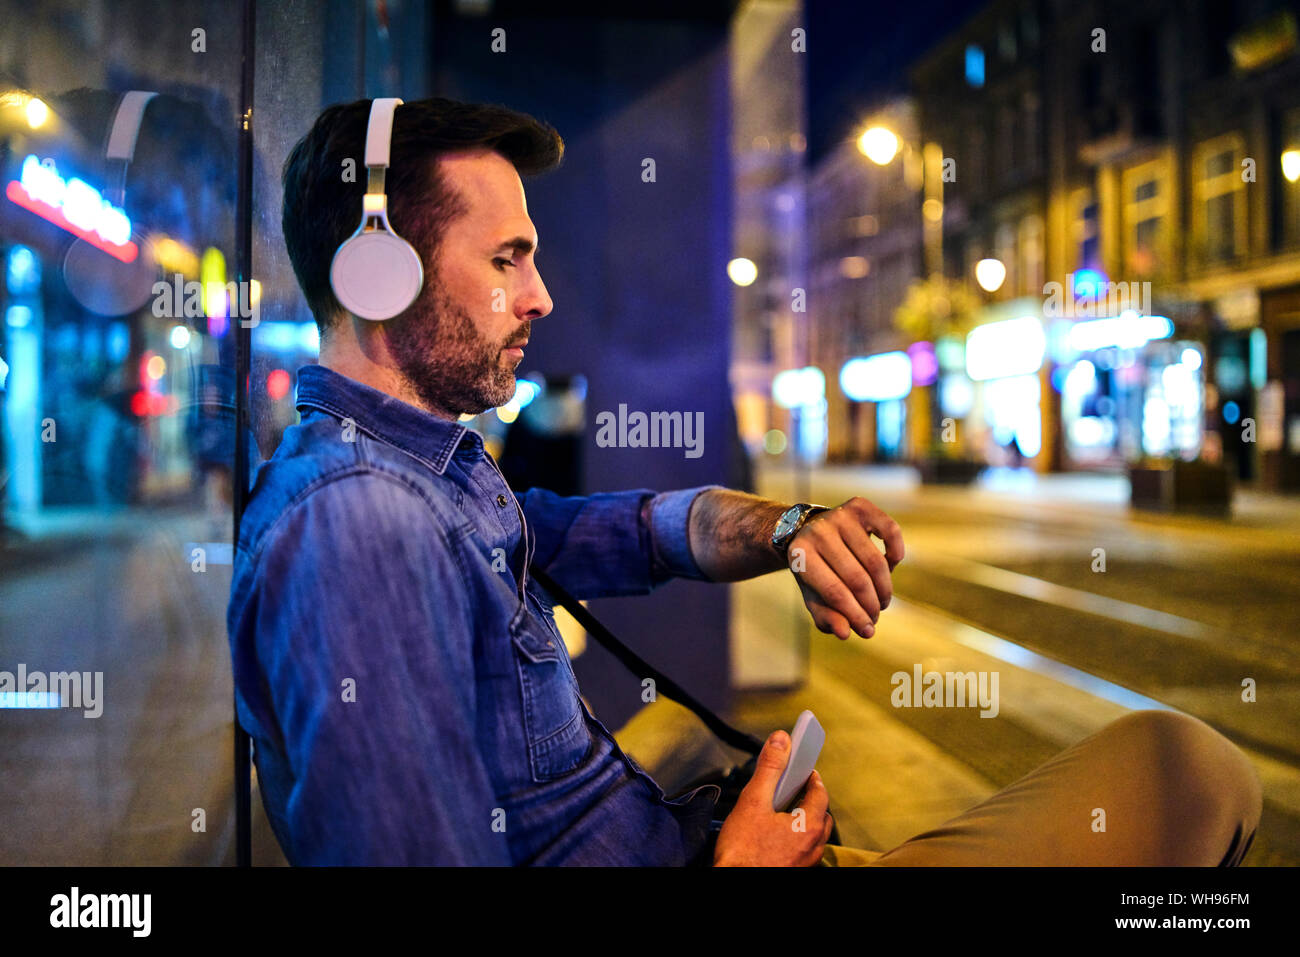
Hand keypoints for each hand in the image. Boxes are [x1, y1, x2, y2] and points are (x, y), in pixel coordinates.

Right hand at [713, 730, 832, 866]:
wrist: (733, 883)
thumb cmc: (742, 853)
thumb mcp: (752, 801)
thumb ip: (769, 768)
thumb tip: (781, 740)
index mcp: (808, 826)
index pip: (820, 792)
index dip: (811, 776)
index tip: (803, 767)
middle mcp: (813, 846)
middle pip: (821, 813)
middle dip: (809, 797)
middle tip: (792, 787)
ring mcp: (806, 862)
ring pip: (814, 833)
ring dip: (804, 818)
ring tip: (782, 811)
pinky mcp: (796, 870)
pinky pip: (804, 849)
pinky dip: (796, 837)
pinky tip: (776, 835)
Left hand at [787, 496, 903, 639]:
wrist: (807, 531)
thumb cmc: (814, 571)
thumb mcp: (813, 596)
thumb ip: (826, 617)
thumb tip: (845, 633)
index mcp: (800, 555)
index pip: (834, 592)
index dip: (855, 615)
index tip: (868, 631)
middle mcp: (818, 531)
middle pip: (856, 578)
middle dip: (872, 604)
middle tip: (876, 616)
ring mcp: (839, 515)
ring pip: (875, 560)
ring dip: (885, 587)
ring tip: (882, 600)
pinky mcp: (859, 505)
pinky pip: (890, 530)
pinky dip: (896, 552)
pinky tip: (892, 565)